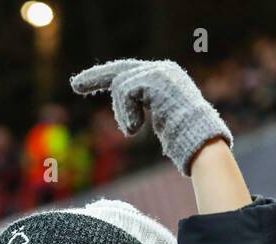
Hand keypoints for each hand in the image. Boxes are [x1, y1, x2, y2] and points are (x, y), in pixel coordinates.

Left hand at [70, 59, 231, 175]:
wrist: (200, 141)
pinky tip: (135, 129)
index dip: (108, 78)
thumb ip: (146, 112)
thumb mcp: (161, 123)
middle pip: (121, 69)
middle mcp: (163, 69)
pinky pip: (125, 91)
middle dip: (96, 77)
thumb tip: (128, 122)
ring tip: (132, 130)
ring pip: (121, 85)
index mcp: (166, 78)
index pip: (131, 73)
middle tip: (75, 85)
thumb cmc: (184, 140)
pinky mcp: (155, 79)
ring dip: (121, 113)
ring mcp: (160, 72)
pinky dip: (126, 112)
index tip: (85, 84)